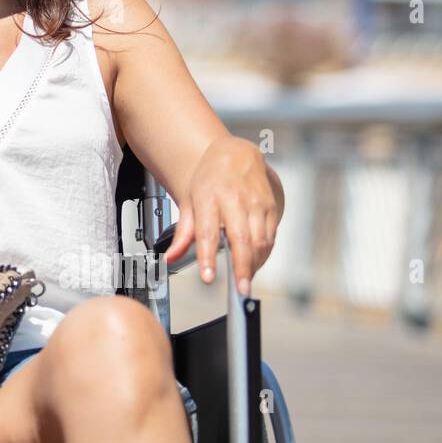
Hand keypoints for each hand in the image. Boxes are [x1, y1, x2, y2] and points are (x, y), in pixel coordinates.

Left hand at [163, 136, 279, 296]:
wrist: (235, 153)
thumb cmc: (209, 178)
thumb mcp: (189, 201)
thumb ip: (183, 233)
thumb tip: (170, 258)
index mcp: (209, 197)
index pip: (208, 232)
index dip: (208, 256)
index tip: (209, 277)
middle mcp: (235, 199)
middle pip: (240, 239)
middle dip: (241, 267)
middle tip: (240, 290)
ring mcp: (256, 202)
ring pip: (259, 241)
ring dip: (254, 265)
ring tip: (244, 281)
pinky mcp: (271, 206)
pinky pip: (270, 236)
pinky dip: (264, 254)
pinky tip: (255, 264)